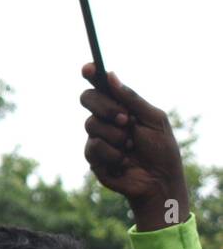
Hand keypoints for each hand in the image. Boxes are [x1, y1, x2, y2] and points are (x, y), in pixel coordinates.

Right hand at [80, 64, 189, 230]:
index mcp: (122, 105)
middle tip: (125, 119)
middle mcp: (106, 118)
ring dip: (115, 136)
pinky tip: (123, 160)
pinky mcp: (93, 156)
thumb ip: (132, 99)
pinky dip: (112, 153)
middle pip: (87, 98)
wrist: (157, 181)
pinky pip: (92, 147)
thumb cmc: (161, 149)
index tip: (88, 68)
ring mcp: (97, 136)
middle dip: (105, 107)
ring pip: (90, 124)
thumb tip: (110, 76)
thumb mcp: (153, 119)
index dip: (91, 73)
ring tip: (130, 146)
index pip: (101, 85)